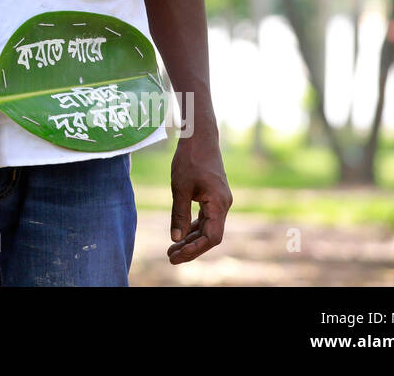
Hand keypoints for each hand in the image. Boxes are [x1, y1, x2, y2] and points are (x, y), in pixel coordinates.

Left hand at [167, 132, 231, 264]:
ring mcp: (220, 200)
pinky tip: (181, 233)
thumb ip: (179, 214)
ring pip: (207, 227)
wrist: (200, 136)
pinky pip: (206, 217)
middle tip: (170, 257)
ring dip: (191, 239)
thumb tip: (175, 239)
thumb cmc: (190, 159)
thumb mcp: (180, 187)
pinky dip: (193, 227)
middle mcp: (223, 205)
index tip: (176, 255)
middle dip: (190, 248)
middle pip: (209, 235)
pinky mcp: (214, 196)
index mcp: (219, 204)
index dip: (194, 249)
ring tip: (172, 248)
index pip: (211, 237)